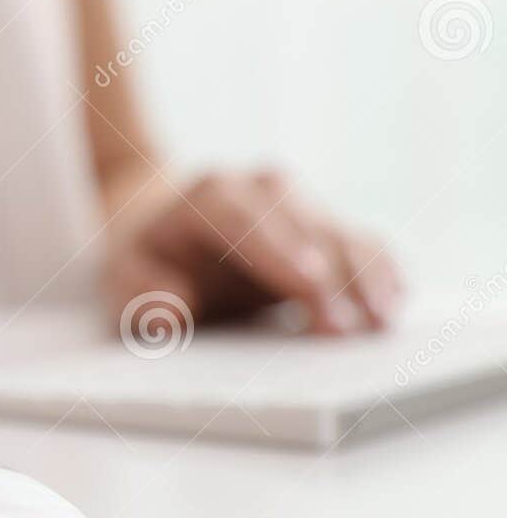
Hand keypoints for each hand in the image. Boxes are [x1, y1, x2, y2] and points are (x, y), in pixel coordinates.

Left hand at [102, 169, 403, 334]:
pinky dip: (381, 272)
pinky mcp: (328, 225)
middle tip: (346, 329)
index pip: (242, 216)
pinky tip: (393, 304)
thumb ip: (141, 294)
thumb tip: (170, 313)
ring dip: (365, 277)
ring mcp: (301, 203)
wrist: (171, 228)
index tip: (308, 285)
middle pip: (302, 224)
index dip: (277, 249)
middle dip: (329, 276)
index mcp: (207, 196)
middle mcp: (261, 189)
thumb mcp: (124, 278)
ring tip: (381, 322)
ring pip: (342, 233)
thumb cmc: (148, 261)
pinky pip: (363, 244)